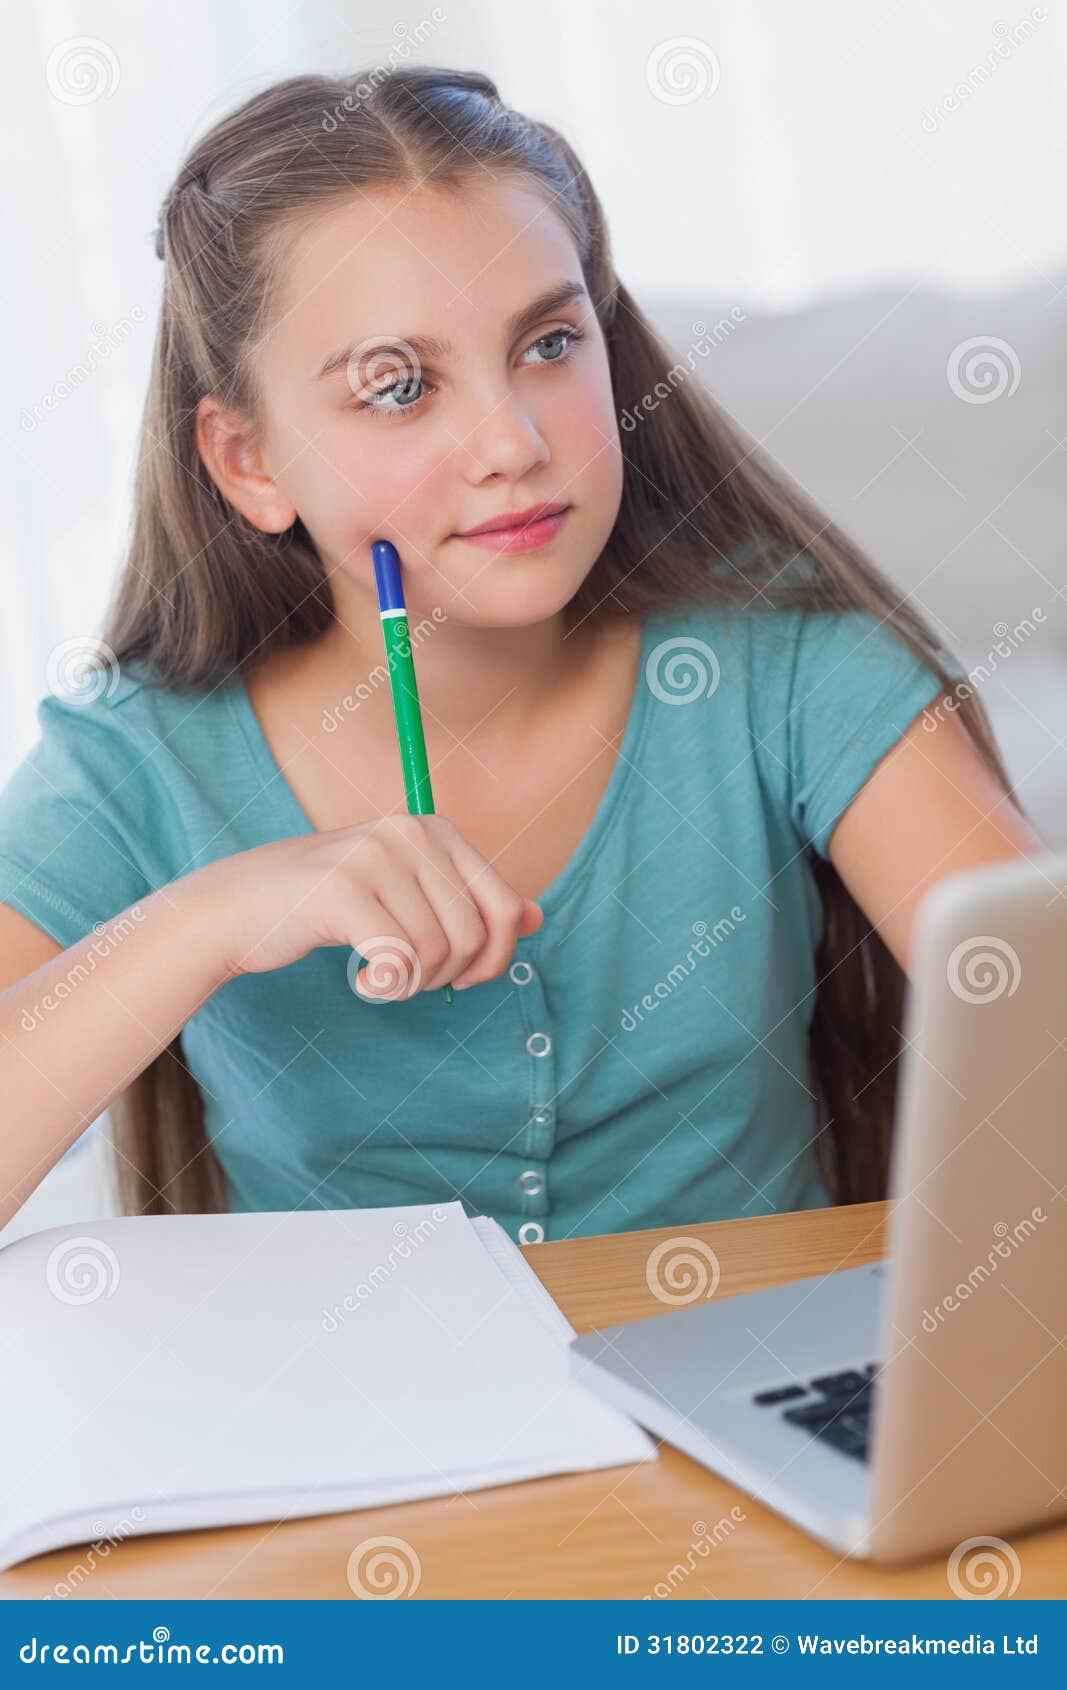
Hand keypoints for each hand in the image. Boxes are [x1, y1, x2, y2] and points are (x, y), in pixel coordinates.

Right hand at [210, 814, 543, 998]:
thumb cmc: (327, 905)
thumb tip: (537, 915)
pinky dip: (386, 985)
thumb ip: (466, 900)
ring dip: (412, 982)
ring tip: (380, 974)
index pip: (502, 904)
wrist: (239, 906)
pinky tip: (364, 981)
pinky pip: (397, 959)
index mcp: (433, 829)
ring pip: (434, 951)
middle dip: (450, 973)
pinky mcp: (341, 890)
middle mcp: (408, 832)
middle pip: (472, 932)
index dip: (495, 955)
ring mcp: (374, 856)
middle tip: (411, 980)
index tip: (463, 978)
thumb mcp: (405, 894)